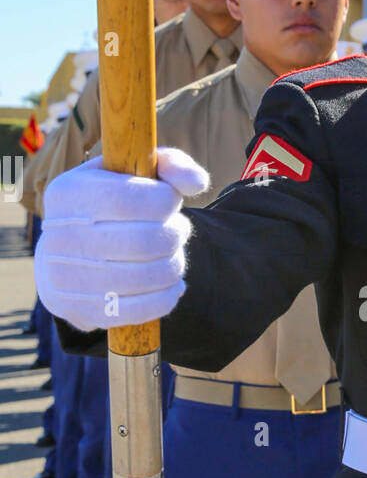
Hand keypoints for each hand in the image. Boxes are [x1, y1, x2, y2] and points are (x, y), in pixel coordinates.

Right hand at [35, 149, 209, 330]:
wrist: (64, 257)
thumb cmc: (108, 206)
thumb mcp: (130, 173)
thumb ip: (169, 165)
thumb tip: (196, 182)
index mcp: (67, 194)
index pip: (129, 199)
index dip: (165, 201)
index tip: (170, 201)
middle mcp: (60, 237)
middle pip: (145, 241)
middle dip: (175, 235)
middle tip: (178, 230)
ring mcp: (67, 278)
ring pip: (148, 276)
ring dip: (175, 265)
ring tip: (173, 255)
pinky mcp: (83, 312)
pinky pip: (141, 310)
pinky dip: (168, 296)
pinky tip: (171, 284)